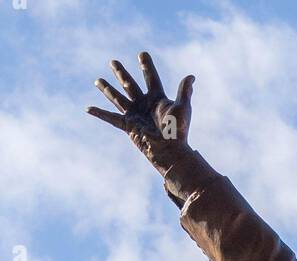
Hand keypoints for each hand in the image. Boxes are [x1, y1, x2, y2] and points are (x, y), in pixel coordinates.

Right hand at [86, 51, 194, 175]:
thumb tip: (191, 76)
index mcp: (158, 99)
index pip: (151, 78)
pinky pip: (110, 118)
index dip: (147, 66)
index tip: (142, 55)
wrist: (170, 151)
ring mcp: (135, 115)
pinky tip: (88, 108)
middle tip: (112, 61)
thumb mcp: (183, 109)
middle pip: (130, 84)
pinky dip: (99, 113)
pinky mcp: (128, 126)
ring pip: (118, 98)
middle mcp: (144, 105)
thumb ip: (184, 91)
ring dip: (107, 88)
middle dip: (121, 73)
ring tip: (97, 80)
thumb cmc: (178, 132)